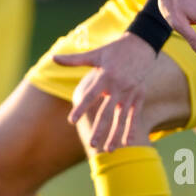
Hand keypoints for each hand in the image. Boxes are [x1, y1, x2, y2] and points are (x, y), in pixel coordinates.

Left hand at [54, 32, 157, 151]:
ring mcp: (130, 93)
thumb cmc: (114, 50)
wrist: (142, 45)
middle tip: (91, 144)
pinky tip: (127, 144)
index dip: (81, 108)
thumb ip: (74, 60)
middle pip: (107, 112)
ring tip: (108, 151)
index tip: (71, 121)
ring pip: (122, 118)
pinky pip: (134, 116)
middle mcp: (119, 87)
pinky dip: (131, 130)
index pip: (91, 95)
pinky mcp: (139, 96)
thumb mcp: (95, 54)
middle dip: (100, 129)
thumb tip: (53, 58)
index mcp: (106, 76)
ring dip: (115, 135)